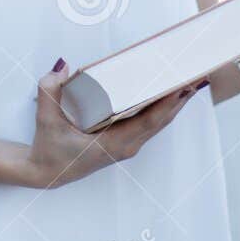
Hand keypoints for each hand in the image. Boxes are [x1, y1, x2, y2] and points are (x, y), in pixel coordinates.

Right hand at [26, 60, 204, 188]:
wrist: (44, 172)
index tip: (181, 86)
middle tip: (195, 75)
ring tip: (190, 81)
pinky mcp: (124, 143)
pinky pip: (150, 124)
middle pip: (161, 121)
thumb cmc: (48, 148)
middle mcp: (125, 146)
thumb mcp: (45, 119)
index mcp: (112, 144)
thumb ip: (49, 91)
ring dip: (175, 103)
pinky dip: (163, 109)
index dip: (167, 104)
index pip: (148, 122)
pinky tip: (171, 95)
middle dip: (179, 98)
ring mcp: (127, 146)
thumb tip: (63, 68)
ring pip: (158, 123)